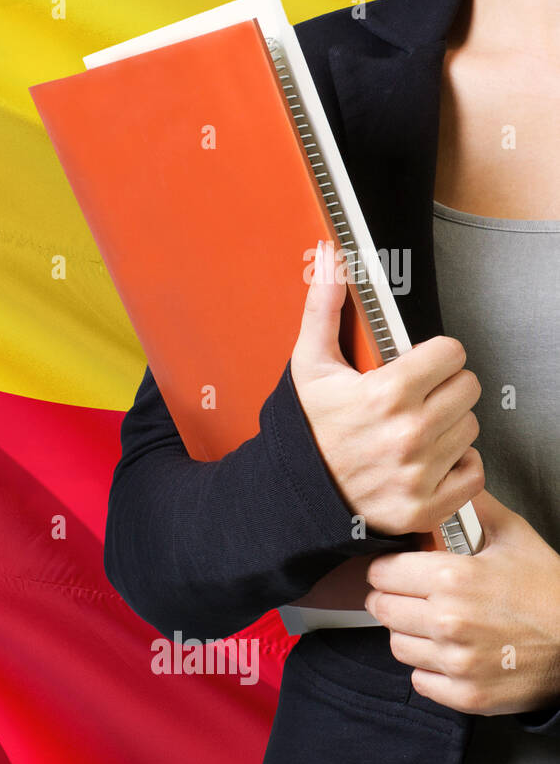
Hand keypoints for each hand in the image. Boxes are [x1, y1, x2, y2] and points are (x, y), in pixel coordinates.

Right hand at [290, 241, 484, 535]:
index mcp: (386, 394)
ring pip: (470, 429)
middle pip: (467, 389)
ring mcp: (420, 473)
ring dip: (448, 427)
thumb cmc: (303, 430)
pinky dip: (455, 467)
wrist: (289, 496)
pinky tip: (425, 461)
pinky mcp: (427, 505)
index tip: (415, 366)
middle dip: (443, 389)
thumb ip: (325, 309)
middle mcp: (408, 434)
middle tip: (413, 398)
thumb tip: (331, 258)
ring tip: (412, 431)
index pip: (452, 353)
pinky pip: (473, 473)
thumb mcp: (309, 366)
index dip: (433, 356)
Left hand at [365, 490, 559, 714]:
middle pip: (381, 608)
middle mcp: (447, 621)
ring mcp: (456, 661)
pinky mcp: (466, 695)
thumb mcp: (516, 538)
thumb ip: (474, 509)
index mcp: (452, 578)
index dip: (389, 569)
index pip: (380, 572)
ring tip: (438, 626)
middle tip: (416, 598)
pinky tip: (453, 654)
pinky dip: (431, 670)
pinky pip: (419, 680)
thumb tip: (454, 482)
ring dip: (411, 635)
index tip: (400, 571)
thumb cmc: (551, 591)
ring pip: (396, 644)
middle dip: (394, 599)